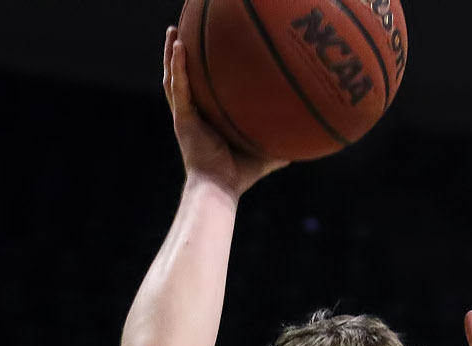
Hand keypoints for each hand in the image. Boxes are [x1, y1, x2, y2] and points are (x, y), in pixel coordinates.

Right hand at [163, 28, 285, 196]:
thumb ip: (278, 149)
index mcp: (205, 121)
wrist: (220, 189)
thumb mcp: (263, 156)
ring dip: (172, 54)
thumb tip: (300, 144)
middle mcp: (192, 116)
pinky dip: (178, 66)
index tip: (202, 52)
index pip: (198, 91)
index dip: (197, 72)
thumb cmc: (238, 177)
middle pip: (182, 79)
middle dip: (179, 56)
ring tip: (173, 31)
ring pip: (173, 79)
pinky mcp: (183, 120)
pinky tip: (180, 46)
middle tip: (180, 32)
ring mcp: (185, 117)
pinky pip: (179, 87)